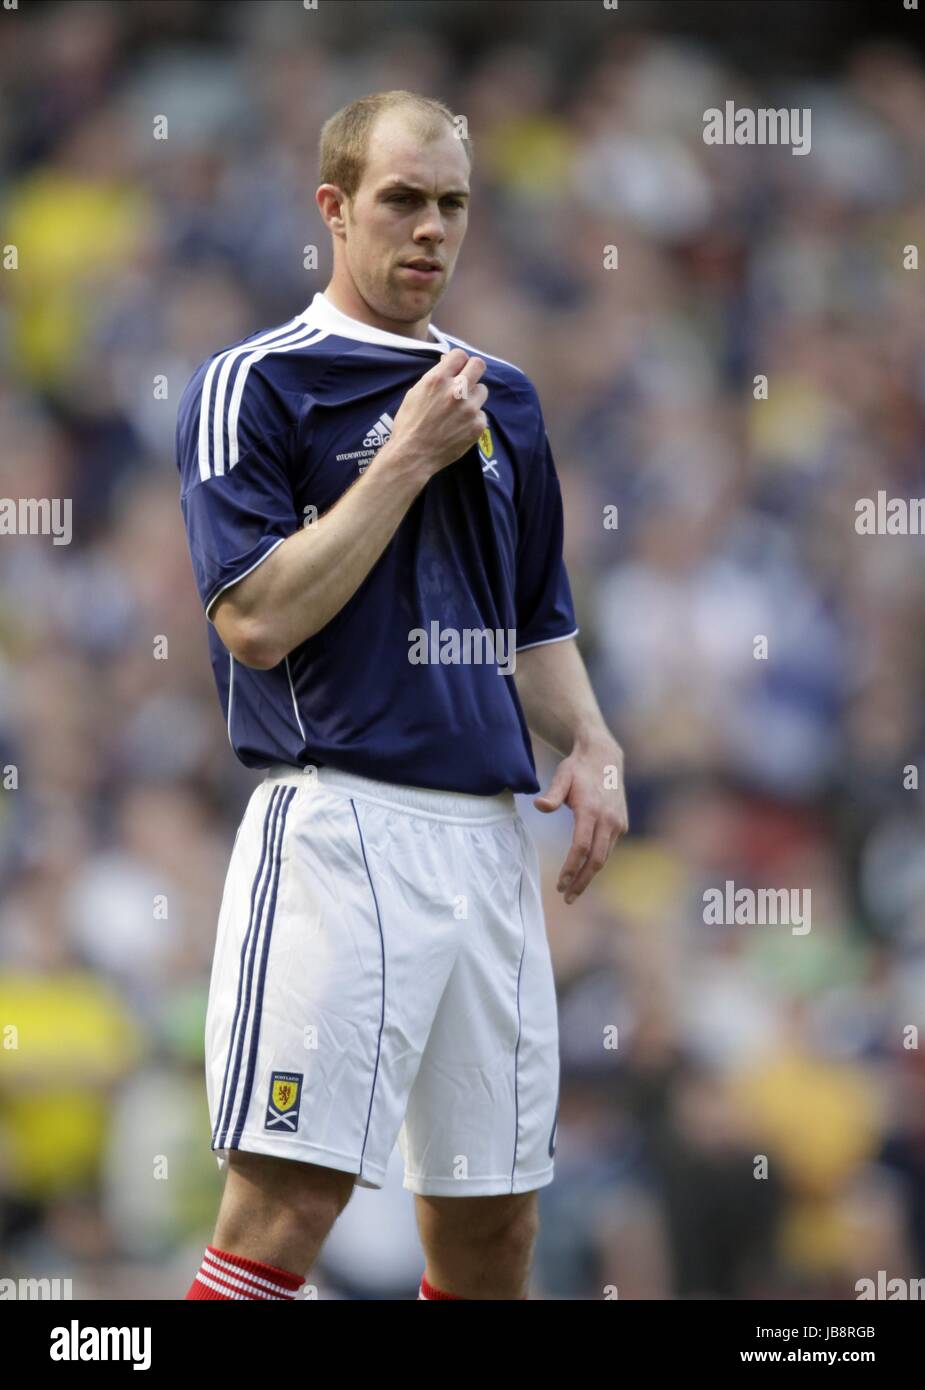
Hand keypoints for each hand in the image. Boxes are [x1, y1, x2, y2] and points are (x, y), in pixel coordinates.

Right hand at [384, 348, 487, 477]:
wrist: (413, 455)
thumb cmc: (409, 424)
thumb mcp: (415, 393)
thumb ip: (434, 378)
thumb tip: (448, 365)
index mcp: (438, 379)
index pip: (459, 355)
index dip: (458, 361)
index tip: (456, 368)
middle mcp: (456, 390)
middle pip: (478, 365)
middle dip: (472, 370)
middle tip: (467, 380)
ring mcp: (470, 408)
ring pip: (482, 390)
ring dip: (473, 397)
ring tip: (460, 409)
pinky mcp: (478, 425)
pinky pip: (481, 414)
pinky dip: (473, 418)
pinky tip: (459, 426)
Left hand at [533, 740, 627, 904]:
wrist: (605, 757)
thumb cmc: (578, 769)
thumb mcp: (562, 776)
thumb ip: (552, 794)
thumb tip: (539, 807)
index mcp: (591, 810)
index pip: (581, 847)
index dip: (571, 868)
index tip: (560, 884)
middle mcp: (608, 819)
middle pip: (596, 860)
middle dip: (581, 882)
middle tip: (566, 898)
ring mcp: (617, 823)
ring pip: (604, 857)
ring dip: (589, 876)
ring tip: (573, 891)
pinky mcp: (621, 825)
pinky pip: (607, 849)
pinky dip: (596, 863)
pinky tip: (584, 872)